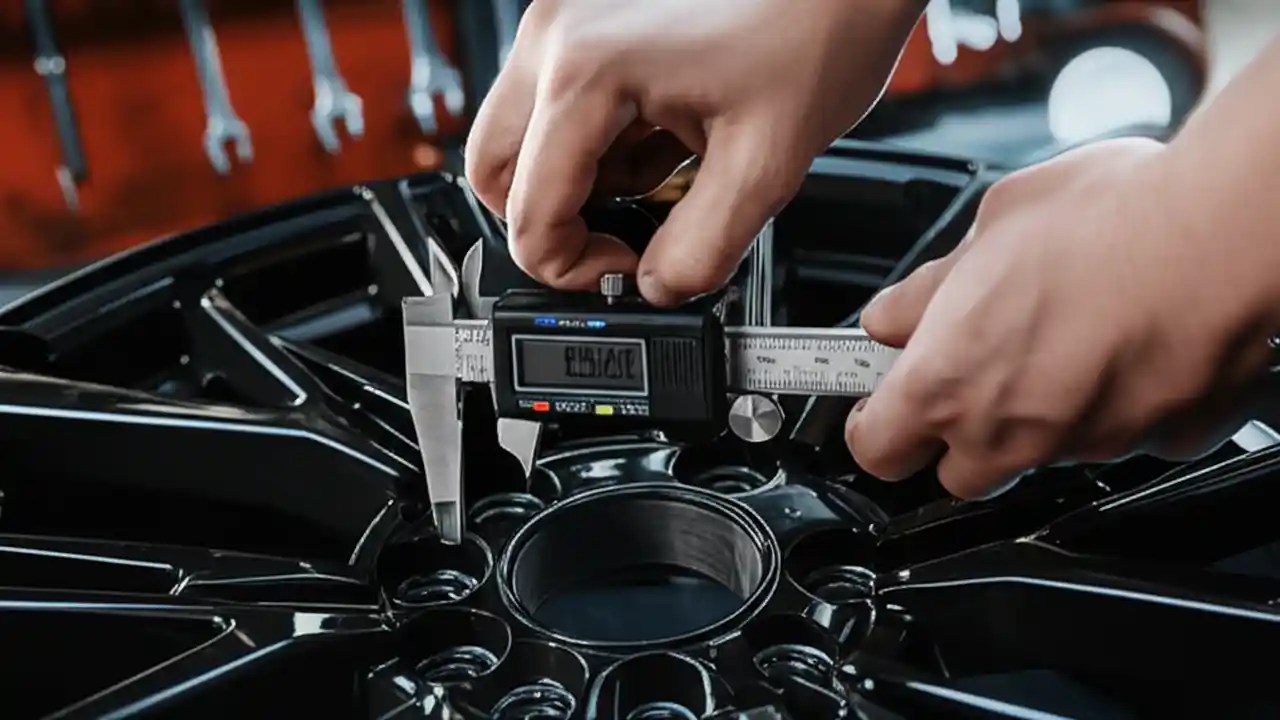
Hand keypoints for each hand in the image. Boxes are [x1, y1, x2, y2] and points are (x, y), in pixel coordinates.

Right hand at [465, 0, 924, 305]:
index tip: (626, 270)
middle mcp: (557, 35)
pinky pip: (558, 103)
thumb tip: (658, 289)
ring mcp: (567, 20)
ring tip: (661, 180)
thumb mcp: (765, 165)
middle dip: (551, 224)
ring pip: (521, 136)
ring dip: (578, 180)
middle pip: (494, 171)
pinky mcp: (590, 17)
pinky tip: (664, 140)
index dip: (571, 268)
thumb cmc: (820, 24)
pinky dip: (598, 141)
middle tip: (618, 242)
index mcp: (587, 68)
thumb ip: (700, 250)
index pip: (527, 212)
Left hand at [848, 138, 1278, 498]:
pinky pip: (1116, 438)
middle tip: (976, 367)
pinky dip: (1113, 406)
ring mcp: (1083, 444)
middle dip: (956, 433)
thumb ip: (929, 289)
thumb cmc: (1108, 218)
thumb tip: (896, 314)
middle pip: (956, 473)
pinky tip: (1124, 347)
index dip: (874, 428)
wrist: (1225, 231)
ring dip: (1036, 415)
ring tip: (1065, 336)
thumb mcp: (990, 227)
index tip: (880, 406)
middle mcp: (1009, 430)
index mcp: (946, 380)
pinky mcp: (1153, 443)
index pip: (876, 449)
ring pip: (1036, 454)